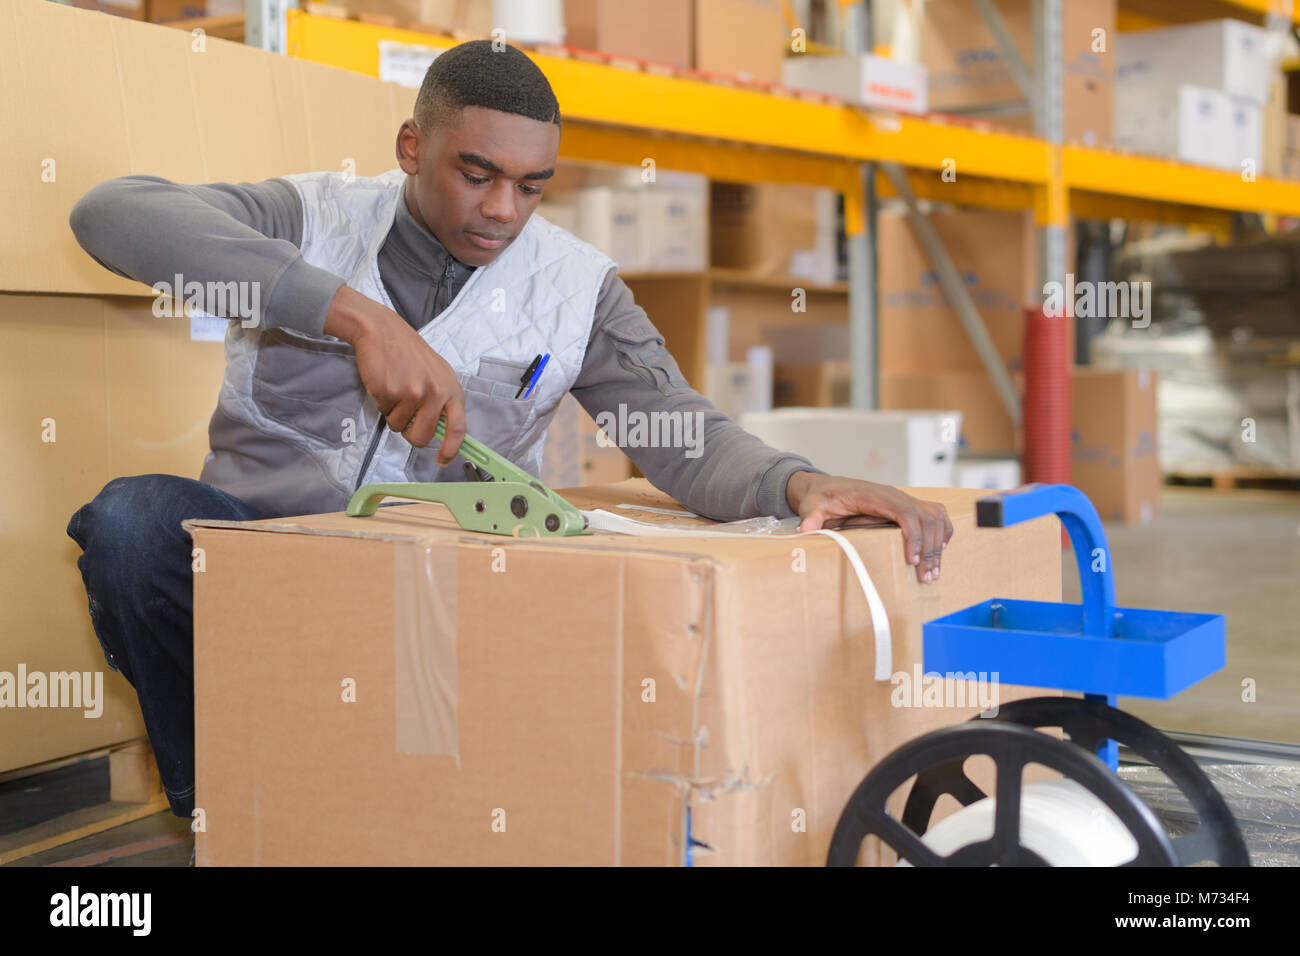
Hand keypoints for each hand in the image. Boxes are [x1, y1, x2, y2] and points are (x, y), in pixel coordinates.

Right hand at [323, 285, 466, 465]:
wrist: (383, 331)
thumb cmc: (410, 353)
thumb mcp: (437, 375)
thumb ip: (442, 401)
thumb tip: (442, 433)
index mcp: (451, 389)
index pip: (458, 428)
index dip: (451, 449)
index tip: (443, 460)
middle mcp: (435, 393)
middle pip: (423, 437)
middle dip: (411, 435)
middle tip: (405, 421)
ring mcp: (413, 393)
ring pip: (399, 426)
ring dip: (393, 414)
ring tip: (395, 388)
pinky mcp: (391, 393)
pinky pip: (384, 413)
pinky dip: (382, 403)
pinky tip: (385, 382)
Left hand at [786, 471, 953, 582]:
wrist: (825, 488)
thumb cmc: (821, 498)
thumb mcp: (812, 507)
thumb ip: (811, 517)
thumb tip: (807, 530)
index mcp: (874, 495)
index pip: (905, 511)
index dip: (914, 535)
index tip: (912, 560)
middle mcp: (894, 495)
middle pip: (926, 517)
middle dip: (930, 548)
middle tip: (925, 577)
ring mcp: (903, 499)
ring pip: (935, 516)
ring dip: (938, 544)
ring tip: (932, 573)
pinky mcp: (907, 506)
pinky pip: (934, 515)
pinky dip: (941, 532)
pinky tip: (938, 552)